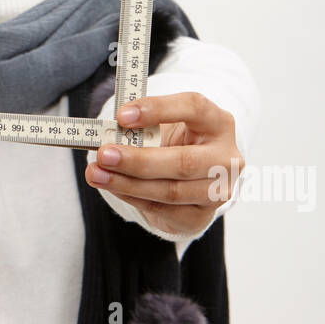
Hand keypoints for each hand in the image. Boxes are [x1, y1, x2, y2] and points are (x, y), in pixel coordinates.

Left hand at [85, 91, 244, 237]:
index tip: (122, 115)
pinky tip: (113, 187)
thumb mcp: (165, 127)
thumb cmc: (176, 143)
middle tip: (104, 154)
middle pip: (183, 161)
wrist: (193, 178)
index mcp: (219, 122)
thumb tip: (106, 134)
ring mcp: (219, 190)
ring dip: (128, 184)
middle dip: (138, 159)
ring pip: (172, 191)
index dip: (158, 109)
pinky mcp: (203, 216)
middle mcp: (227, 158)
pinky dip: (133, 198)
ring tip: (97, 174)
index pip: (194, 107)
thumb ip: (143, 128)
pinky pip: (163, 210)